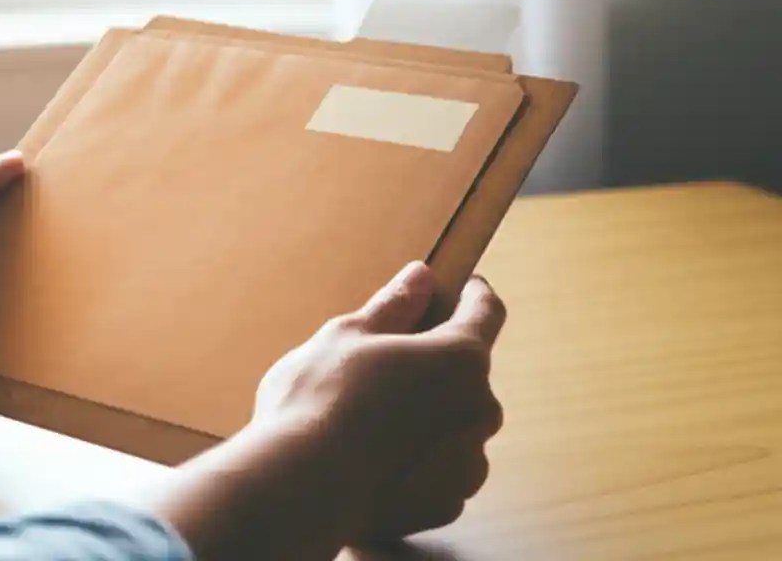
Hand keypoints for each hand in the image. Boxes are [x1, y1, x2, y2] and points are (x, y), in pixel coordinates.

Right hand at [148, 262, 504, 559]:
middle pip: (466, 373)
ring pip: (451, 426)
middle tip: (380, 365)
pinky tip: (369, 460)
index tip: (457, 286)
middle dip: (432, 364)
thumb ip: (393, 306)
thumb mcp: (345, 336)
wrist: (298, 491)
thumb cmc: (317, 402)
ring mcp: (467, 465)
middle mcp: (479, 411)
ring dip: (423, 418)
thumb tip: (420, 278)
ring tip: (365, 422)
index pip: (486, 310)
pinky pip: (436, 471)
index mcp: (460, 358)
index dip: (471, 292)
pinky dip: (412, 463)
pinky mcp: (446, 506)